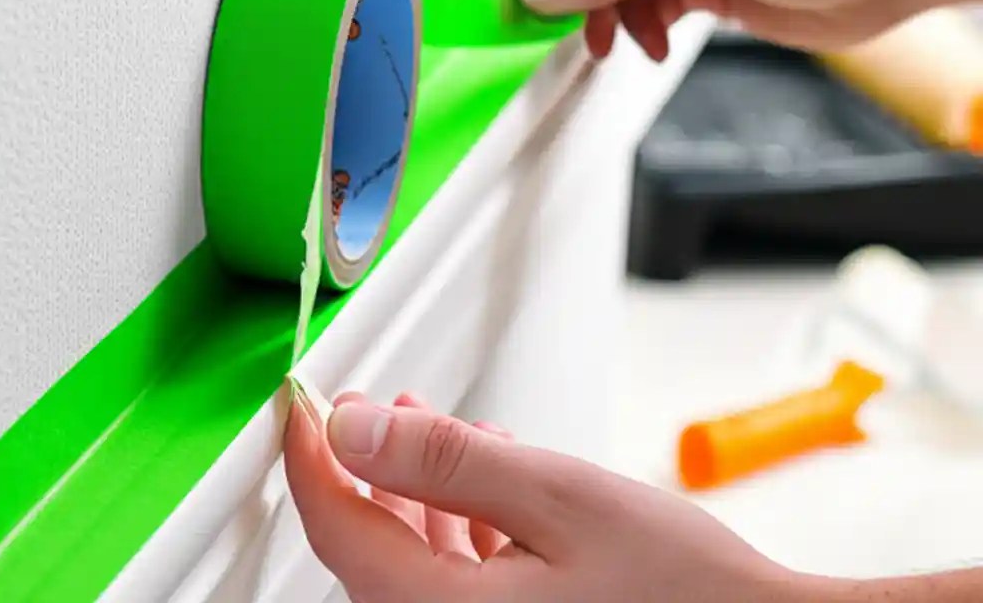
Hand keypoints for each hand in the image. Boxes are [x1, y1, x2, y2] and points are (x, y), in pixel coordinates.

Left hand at [283, 390, 798, 601]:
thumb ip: (446, 462)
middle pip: (369, 546)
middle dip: (371, 466)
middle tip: (378, 406)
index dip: (310, 454)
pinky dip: (461, 529)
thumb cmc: (685, 591)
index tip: (303, 403)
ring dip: (419, 492)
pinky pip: (457, 586)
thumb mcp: (558, 498)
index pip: (334, 526)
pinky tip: (491, 488)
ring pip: (413, 564)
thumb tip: (354, 430)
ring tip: (439, 429)